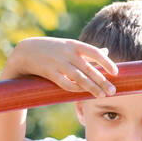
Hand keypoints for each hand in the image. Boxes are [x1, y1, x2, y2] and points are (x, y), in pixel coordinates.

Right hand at [3, 37, 117, 96]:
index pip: (94, 52)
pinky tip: (84, 94)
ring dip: (92, 88)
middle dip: (102, 81)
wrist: (25, 51)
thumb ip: (86, 51)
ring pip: (79, 78)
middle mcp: (67, 53)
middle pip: (89, 68)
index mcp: (74, 44)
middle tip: (113, 91)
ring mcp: (58, 63)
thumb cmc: (52, 49)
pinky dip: (76, 89)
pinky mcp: (50, 73)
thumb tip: (106, 52)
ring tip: (102, 96)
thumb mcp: (68, 45)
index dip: (106, 62)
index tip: (116, 72)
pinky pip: (66, 83)